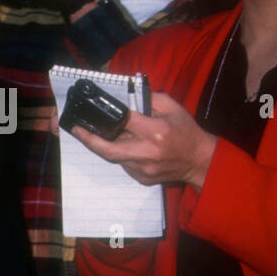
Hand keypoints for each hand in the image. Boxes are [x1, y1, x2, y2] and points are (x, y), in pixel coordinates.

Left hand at [70, 93, 217, 189]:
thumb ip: (148, 98)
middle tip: (76, 129)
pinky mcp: (143, 179)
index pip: (122, 122)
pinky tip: (127, 146)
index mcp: (155, 132)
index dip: (104, 117)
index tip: (87, 112)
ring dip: (106, 145)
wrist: (201, 162)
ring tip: (102, 133)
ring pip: (114, 156)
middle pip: (108, 149)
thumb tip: (124, 96)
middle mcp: (147, 153)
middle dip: (88, 139)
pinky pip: (123, 164)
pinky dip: (121, 154)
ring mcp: (144, 169)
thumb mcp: (172, 107)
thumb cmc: (187, 131)